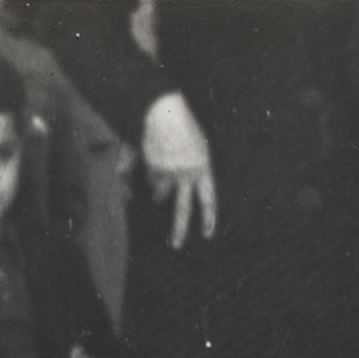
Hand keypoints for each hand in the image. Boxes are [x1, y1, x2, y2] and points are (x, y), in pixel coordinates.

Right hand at [141, 90, 216, 248]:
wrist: (166, 112)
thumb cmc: (183, 126)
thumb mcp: (198, 148)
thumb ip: (195, 168)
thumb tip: (189, 188)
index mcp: (203, 168)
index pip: (208, 199)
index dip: (208, 217)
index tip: (208, 234)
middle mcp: (187, 174)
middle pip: (183, 209)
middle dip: (178, 229)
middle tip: (175, 246)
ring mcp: (169, 172)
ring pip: (160, 194)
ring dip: (157, 196)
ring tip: (154, 198)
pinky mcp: (153, 167)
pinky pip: (150, 177)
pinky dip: (150, 173)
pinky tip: (151, 161)